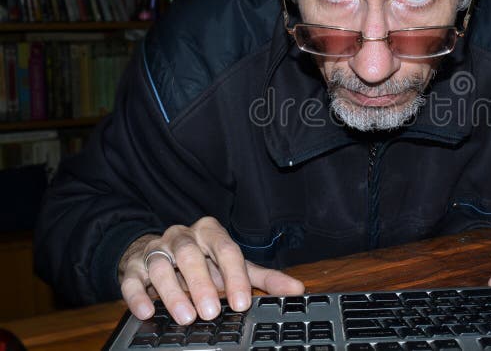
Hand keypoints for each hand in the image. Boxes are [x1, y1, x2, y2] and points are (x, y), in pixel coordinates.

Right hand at [118, 216, 303, 323]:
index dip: (235, 276)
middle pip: (191, 255)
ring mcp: (156, 248)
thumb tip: (297, 289)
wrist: (161, 253)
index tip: (242, 302)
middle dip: (201, 284)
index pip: (226, 250)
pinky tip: (146, 312)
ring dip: (172, 292)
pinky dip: (138, 294)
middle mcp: (183, 236)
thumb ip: (264, 279)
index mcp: (210, 232)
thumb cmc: (204, 262)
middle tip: (211, 312)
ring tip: (185, 317)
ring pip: (161, 264)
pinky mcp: (133, 265)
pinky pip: (133, 277)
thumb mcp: (234, 268)